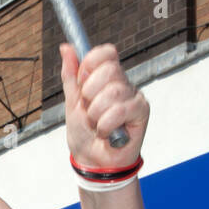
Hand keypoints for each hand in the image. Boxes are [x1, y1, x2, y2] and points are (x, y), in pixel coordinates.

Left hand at [62, 43, 147, 168]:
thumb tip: (66, 48)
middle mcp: (123, 83)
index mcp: (107, 77)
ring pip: (112, 93)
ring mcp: (134, 97)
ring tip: (97, 124)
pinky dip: (105, 125)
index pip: (106, 53)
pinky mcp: (142, 112)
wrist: (91, 160)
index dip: (91, 64)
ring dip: (96, 114)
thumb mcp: (72, 101)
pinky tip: (107, 133)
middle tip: (89, 110)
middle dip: (90, 93)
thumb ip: (70, 75)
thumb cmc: (84, 132)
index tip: (81, 82)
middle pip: (109, 70)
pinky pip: (119, 111)